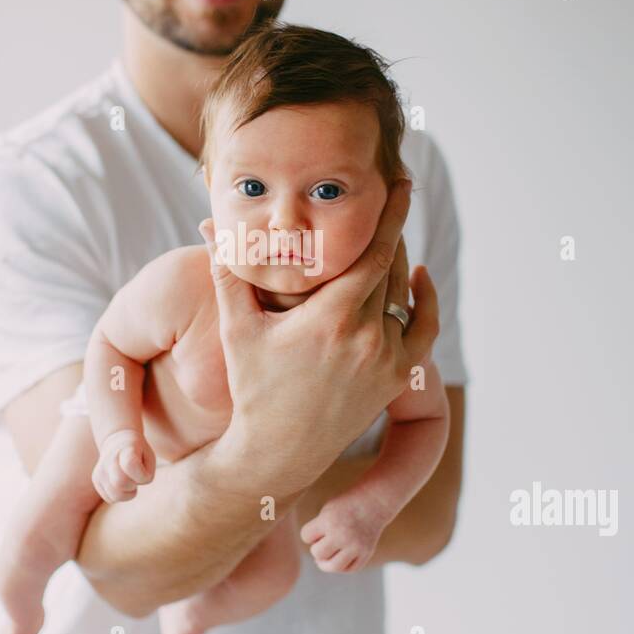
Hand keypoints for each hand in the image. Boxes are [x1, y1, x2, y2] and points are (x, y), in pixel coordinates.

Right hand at [92, 430, 155, 504]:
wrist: (117, 441)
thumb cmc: (139, 453)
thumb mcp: (149, 459)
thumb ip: (145, 477)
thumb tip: (128, 490)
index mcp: (126, 449)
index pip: (130, 465)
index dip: (141, 474)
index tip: (142, 468)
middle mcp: (109, 458)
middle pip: (120, 483)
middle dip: (132, 486)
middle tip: (134, 477)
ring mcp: (100, 470)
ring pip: (114, 496)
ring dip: (126, 493)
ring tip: (128, 481)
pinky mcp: (96, 480)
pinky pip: (110, 498)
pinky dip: (119, 495)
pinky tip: (119, 483)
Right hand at [198, 178, 440, 494]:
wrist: (277, 452)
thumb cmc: (251, 387)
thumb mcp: (235, 329)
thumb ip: (228, 273)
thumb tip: (210, 226)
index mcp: (329, 317)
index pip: (371, 250)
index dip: (389, 212)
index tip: (401, 181)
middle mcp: (366, 337)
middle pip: (389, 265)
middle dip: (391, 228)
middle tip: (392, 193)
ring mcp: (386, 359)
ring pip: (401, 294)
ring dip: (400, 262)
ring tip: (390, 232)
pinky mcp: (396, 378)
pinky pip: (423, 330)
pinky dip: (424, 302)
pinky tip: (416, 277)